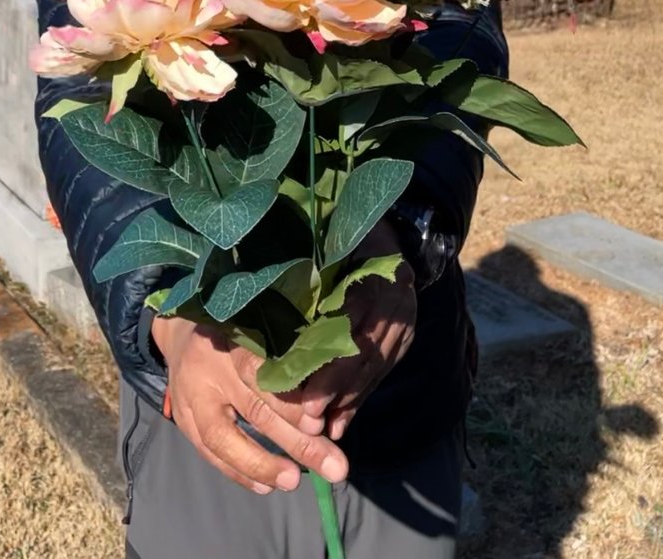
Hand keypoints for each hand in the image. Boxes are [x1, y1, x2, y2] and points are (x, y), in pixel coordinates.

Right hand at [151, 315, 348, 494]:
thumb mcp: (258, 332)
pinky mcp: (181, 419)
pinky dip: (238, 472)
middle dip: (294, 441)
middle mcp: (209, 365)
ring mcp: (189, 395)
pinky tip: (266, 487)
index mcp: (233, 336)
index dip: (290, 401)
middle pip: (252, 407)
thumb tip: (326, 406)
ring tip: (293, 481)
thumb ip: (287, 359)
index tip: (319, 423)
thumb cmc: (235, 334)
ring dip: (262, 464)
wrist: (181, 335)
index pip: (262, 371)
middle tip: (331, 465)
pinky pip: (208, 452)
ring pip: (222, 436)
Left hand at [300, 217, 416, 439]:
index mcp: (373, 271)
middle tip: (308, 420)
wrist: (383, 231)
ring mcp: (405, 318)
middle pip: (364, 351)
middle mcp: (395, 297)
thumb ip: (303, 276)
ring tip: (322, 430)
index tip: (305, 393)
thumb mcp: (324, 247)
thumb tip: (257, 303)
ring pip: (375, 366)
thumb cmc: (335, 234)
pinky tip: (341, 423)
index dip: (328, 362)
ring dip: (348, 400)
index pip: (349, 325)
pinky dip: (361, 398)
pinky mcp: (405, 336)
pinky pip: (383, 371)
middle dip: (336, 389)